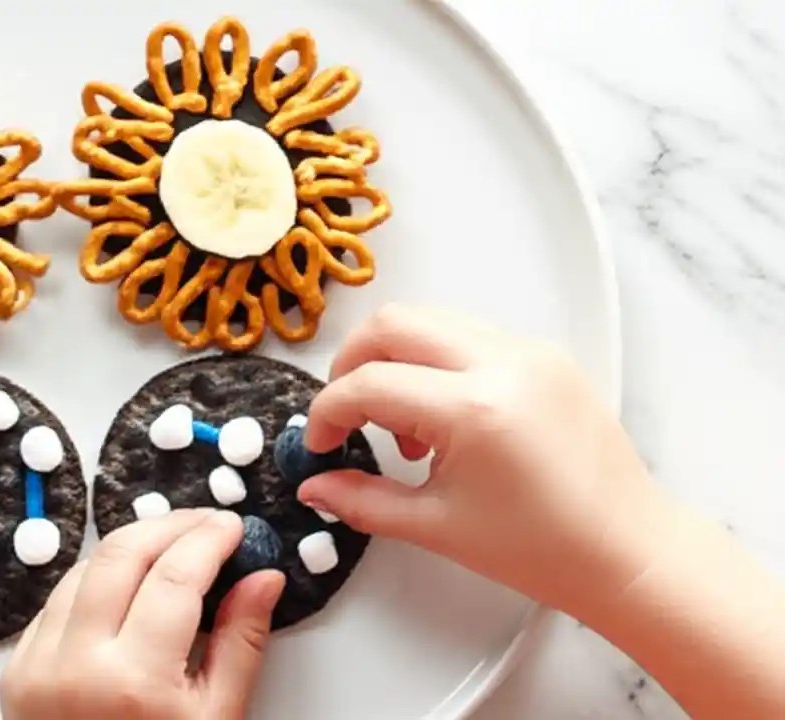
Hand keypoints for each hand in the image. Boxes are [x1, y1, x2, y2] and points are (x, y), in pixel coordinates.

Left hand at [0, 509, 285, 719]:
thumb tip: (263, 575)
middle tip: (205, 523)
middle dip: (168, 526)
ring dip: (130, 548)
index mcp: (135, 683)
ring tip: (172, 547)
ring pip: (83, 569)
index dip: (207, 539)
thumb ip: (241, 641)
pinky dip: (95, 581)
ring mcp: (37, 667)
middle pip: (122, 555)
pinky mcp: (16, 671)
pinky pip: (57, 603)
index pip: (175, 576)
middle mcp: (76, 667)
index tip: (232, 525)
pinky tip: (128, 585)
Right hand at [298, 304, 667, 614]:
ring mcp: (531, 353)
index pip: (369, 384)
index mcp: (476, 409)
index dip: (326, 413)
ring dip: (397, 361)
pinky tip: (443, 422)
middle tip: (346, 414)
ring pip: (431, 321)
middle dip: (352, 364)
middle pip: (393, 323)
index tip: (319, 444)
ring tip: (404, 429)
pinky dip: (438, 364)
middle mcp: (504, 363)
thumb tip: (315, 486)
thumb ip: (362, 499)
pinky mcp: (547, 357)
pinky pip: (471, 336)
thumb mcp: (436, 526)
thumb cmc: (546, 548)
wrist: (628, 552)